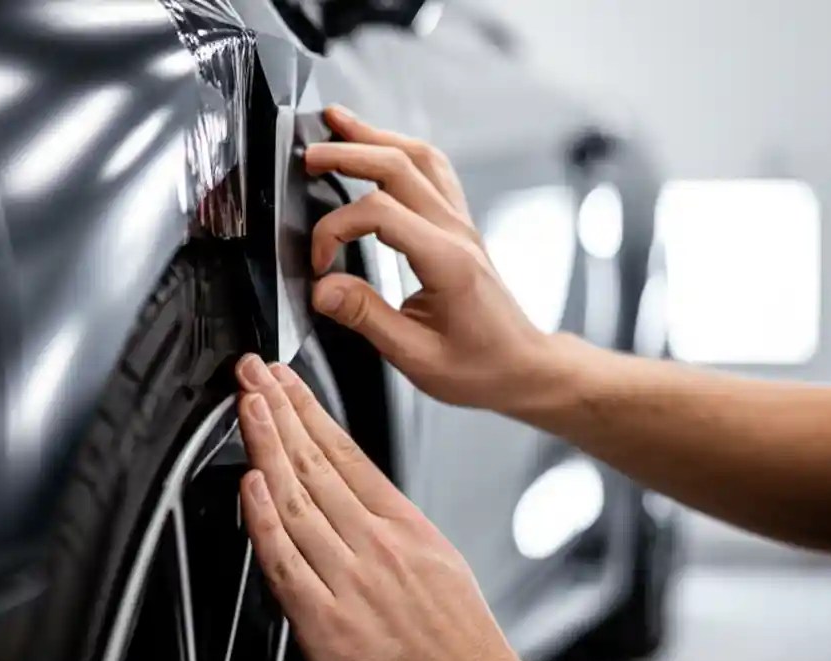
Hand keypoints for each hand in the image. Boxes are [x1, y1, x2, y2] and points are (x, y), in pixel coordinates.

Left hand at [232, 354, 532, 660]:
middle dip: (280, 409)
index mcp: (408, 529)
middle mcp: (378, 546)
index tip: (286, 381)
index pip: (347, 453)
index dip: (310, 411)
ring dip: (267, 444)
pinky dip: (264, 518)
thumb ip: (392, 530)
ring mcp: (350, 581)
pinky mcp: (326, 623)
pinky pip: (285, 560)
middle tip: (254, 371)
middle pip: (318, 463)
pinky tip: (250, 482)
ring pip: (298, 498)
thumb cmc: (461, 649)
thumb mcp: (440, 564)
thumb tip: (350, 498)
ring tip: (247, 404)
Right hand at [305, 106, 565, 412]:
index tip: (317, 264)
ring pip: (420, 157)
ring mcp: (462, 224)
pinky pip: (434, 171)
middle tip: (308, 155)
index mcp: (446, 262)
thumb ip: (365, 317)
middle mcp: (457, 233)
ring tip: (338, 122)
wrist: (523, 368)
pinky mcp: (460, 226)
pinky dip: (400, 150)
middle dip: (348, 152)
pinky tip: (379, 146)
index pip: (378, 214)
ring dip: (376, 137)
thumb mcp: (415, 357)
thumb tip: (322, 288)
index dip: (334, 230)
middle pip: (399, 166)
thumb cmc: (478, 368)